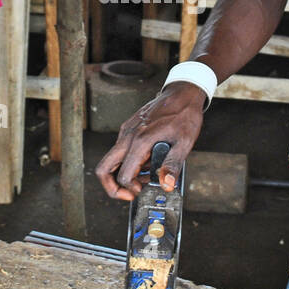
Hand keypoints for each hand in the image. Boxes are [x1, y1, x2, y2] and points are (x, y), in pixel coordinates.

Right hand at [95, 82, 205, 200]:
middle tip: (129, 194)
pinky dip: (129, 161)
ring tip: (146, 175)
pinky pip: (120, 150)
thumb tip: (166, 185)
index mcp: (140, 141)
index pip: (124, 175)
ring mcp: (125, 132)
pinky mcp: (127, 129)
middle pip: (104, 169)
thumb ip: (172, 165)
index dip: (130, 189)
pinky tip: (148, 161)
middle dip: (112, 187)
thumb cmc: (184, 115)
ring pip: (111, 160)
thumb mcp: (184, 143)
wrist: (181, 94)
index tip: (141, 191)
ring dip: (124, 174)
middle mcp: (127, 136)